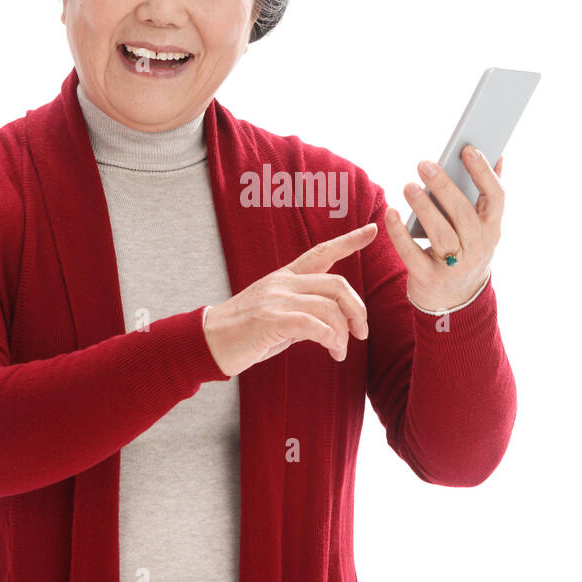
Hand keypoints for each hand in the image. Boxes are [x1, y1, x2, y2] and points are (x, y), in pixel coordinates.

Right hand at [202, 223, 376, 377]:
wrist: (208, 341)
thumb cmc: (243, 332)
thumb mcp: (277, 316)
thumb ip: (303, 313)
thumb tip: (330, 324)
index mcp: (285, 277)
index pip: (322, 252)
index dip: (349, 241)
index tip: (373, 230)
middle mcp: (283, 283)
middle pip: (337, 284)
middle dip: (357, 309)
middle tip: (362, 333)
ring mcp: (276, 300)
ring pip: (329, 307)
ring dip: (343, 332)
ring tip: (340, 351)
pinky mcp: (271, 320)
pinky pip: (314, 325)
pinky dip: (330, 339)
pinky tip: (331, 351)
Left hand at [383, 146, 504, 311]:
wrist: (455, 300)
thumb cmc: (466, 249)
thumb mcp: (482, 226)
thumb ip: (487, 194)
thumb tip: (498, 155)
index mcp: (492, 228)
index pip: (495, 197)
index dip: (483, 172)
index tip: (467, 148)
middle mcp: (478, 247)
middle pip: (463, 214)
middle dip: (444, 187)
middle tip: (424, 164)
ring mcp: (455, 265)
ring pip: (441, 234)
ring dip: (423, 208)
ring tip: (408, 186)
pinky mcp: (430, 278)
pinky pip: (412, 253)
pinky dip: (399, 233)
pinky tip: (390, 212)